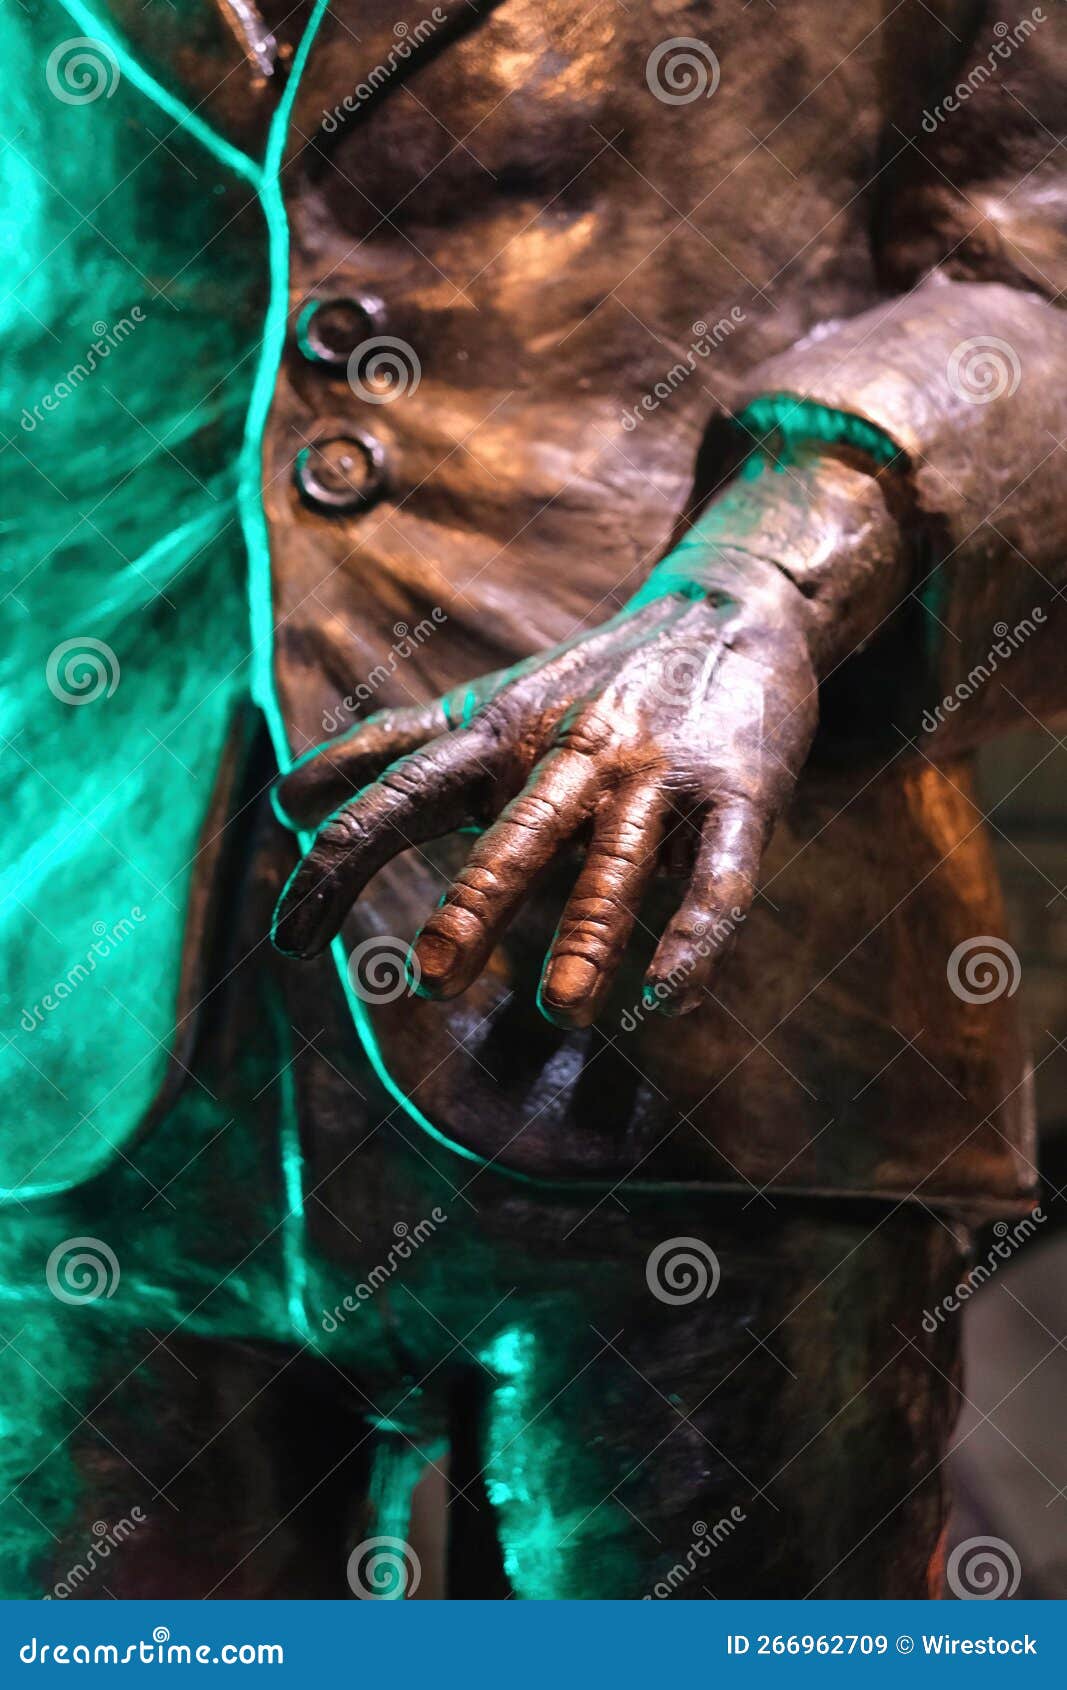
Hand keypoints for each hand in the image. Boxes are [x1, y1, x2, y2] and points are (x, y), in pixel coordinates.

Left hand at [271, 556, 818, 1027]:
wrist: (734, 608)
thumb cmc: (589, 680)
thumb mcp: (486, 706)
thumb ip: (389, 751)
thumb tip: (284, 801)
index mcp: (498, 736)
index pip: (403, 796)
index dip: (341, 864)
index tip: (289, 939)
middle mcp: (570, 752)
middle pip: (516, 831)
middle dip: (476, 902)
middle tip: (433, 978)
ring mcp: (657, 774)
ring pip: (618, 857)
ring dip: (590, 930)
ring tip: (562, 1008)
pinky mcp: (739, 794)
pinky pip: (721, 875)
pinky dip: (698, 934)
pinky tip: (671, 994)